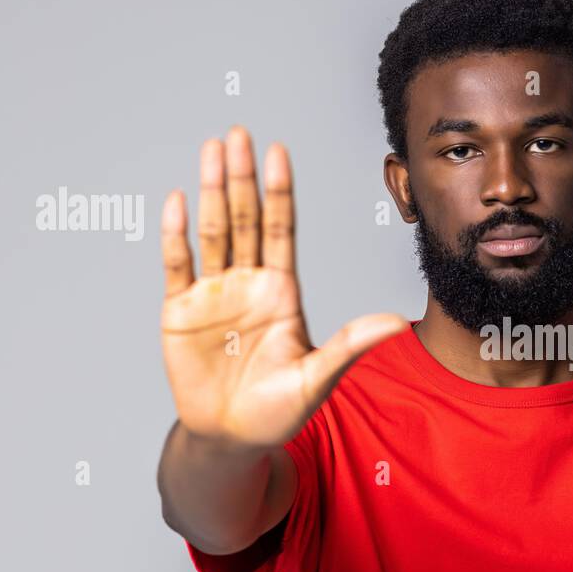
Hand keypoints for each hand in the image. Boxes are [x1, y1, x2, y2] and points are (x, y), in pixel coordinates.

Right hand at [159, 125, 406, 448]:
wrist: (232, 439)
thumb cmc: (279, 412)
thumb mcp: (319, 378)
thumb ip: (351, 345)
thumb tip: (396, 322)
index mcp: (282, 291)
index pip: (281, 229)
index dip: (280, 191)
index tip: (279, 151)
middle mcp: (248, 283)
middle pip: (246, 219)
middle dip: (243, 176)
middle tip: (239, 132)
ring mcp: (213, 294)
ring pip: (213, 231)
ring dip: (212, 191)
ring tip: (212, 149)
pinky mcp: (180, 311)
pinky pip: (177, 265)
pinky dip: (175, 234)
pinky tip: (177, 200)